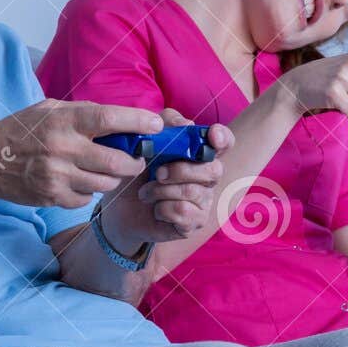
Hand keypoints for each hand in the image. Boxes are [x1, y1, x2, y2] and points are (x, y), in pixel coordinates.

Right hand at [0, 100, 158, 207]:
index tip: (156, 125)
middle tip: (138, 159)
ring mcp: (57, 176)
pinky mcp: (52, 197)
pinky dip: (91, 191)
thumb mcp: (49, 109)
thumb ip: (83, 112)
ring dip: (114, 178)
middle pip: (116, 162)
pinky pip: (86, 198)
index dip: (138, 121)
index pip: (109, 119)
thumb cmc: (21, 129)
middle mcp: (62, 148)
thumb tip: (122, 116)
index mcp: (63, 121)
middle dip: (135, 162)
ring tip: (109, 169)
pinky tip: (82, 181)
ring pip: (105, 184)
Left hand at [102, 113, 233, 246]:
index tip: (212, 136)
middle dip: (181, 170)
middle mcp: (208, 177)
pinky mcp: (195, 222)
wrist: (123, 207)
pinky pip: (182, 211)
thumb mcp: (147, 143)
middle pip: (213, 170)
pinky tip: (156, 209)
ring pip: (192, 191)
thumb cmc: (140, 172)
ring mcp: (204, 201)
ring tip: (146, 192)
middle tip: (157, 173)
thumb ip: (166, 125)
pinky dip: (161, 209)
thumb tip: (186, 124)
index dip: (223, 138)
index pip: (225, 142)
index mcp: (200, 154)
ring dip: (160, 191)